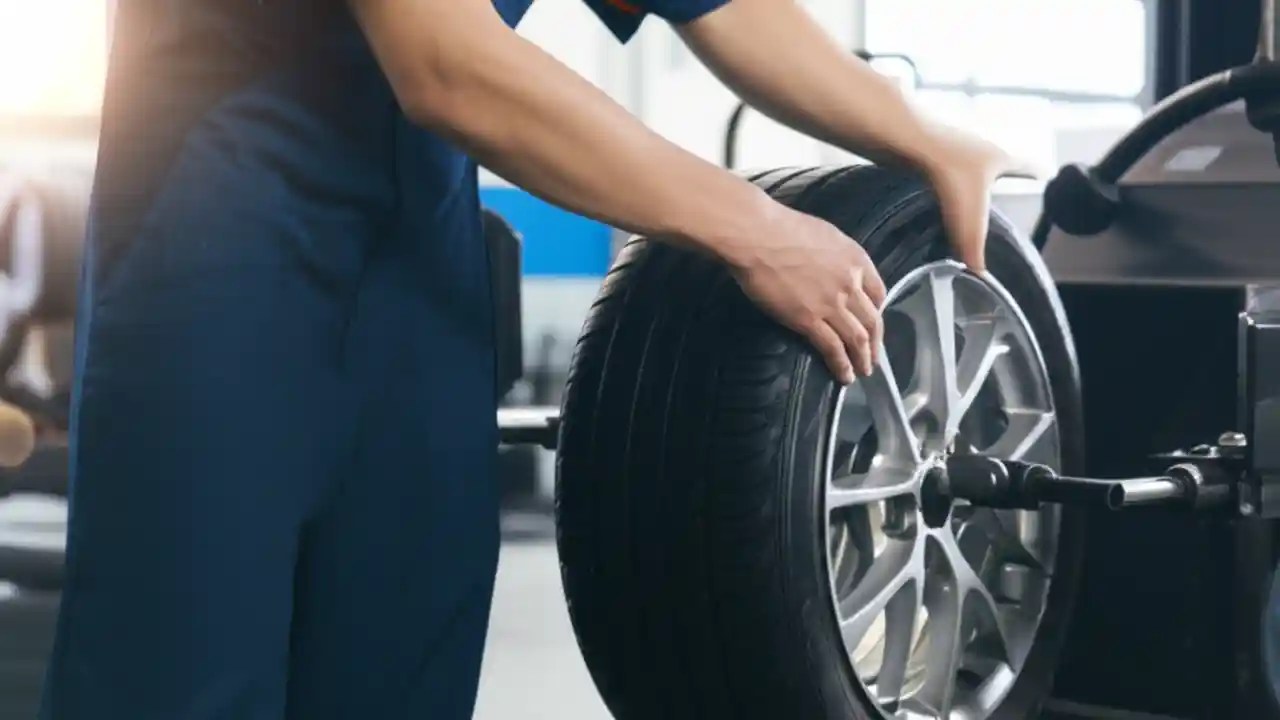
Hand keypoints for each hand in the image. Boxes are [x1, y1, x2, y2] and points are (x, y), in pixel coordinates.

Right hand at [725, 204, 886, 384]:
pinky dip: (842, 365)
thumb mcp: (824, 235)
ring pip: (857, 339)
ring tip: (862, 372)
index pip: (879, 292)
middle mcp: (850, 284)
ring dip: (863, 359)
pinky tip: (844, 375)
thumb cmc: (782, 228)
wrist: (759, 236)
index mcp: (856, 260)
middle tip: (874, 359)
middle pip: (872, 320)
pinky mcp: (809, 320)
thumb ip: (836, 256)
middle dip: (876, 344)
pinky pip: (833, 348)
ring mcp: (831, 304)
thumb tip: (832, 269)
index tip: (873, 324)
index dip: (878, 312)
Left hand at [921, 126, 1043, 272]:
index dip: (1036, 173)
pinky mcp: (928, 151)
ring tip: (966, 199)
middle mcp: (980, 148)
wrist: (910, 141)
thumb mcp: (968, 215)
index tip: (1046, 175)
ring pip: (967, 166)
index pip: (1026, 167)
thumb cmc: (950, 172)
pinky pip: (941, 169)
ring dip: (968, 181)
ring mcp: (953, 146)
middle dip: (1000, 179)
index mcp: (999, 159)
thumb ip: (974, 244)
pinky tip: (931, 193)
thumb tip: (979, 272)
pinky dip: (942, 181)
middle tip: (1001, 194)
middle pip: (997, 164)